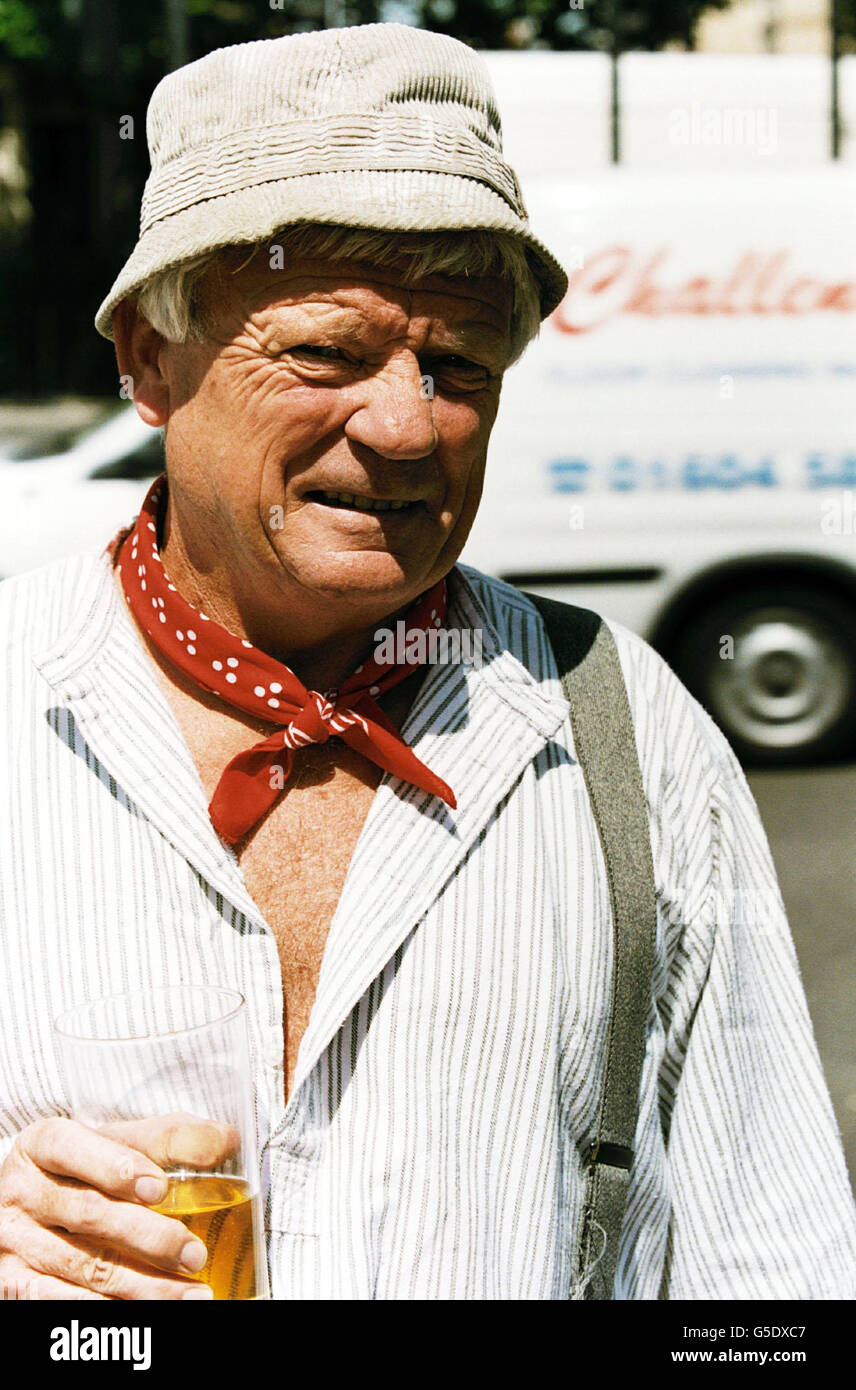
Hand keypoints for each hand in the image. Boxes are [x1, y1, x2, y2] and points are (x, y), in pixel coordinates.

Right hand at [0, 1113, 238, 1299]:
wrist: (33, 1204)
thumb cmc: (85, 1168)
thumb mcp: (117, 1142)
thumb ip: (168, 1138)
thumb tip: (225, 1140)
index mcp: (42, 1144)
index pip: (71, 1147)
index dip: (115, 1166)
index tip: (160, 1187)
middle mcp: (22, 1192)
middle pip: (89, 1213)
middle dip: (149, 1236)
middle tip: (194, 1253)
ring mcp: (15, 1241)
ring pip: (84, 1266)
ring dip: (144, 1286)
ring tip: (192, 1293)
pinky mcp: (14, 1282)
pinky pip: (66, 1302)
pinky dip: (114, 1308)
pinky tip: (154, 1310)